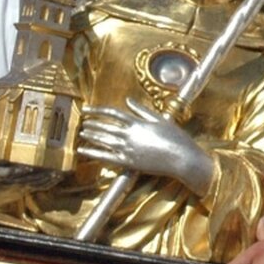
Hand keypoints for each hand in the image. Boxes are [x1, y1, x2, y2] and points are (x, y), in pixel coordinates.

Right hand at [0, 148, 63, 190]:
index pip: (11, 174)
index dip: (20, 171)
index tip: (29, 167)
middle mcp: (11, 183)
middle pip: (28, 179)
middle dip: (40, 175)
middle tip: (53, 170)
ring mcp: (20, 187)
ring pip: (35, 184)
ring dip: (47, 180)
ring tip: (59, 174)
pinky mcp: (25, 188)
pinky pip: (38, 186)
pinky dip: (48, 183)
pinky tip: (58, 178)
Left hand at [78, 98, 212, 193]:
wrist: (182, 159)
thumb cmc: (176, 138)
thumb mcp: (160, 119)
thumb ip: (142, 110)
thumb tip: (128, 100)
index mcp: (137, 122)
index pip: (112, 113)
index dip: (97, 110)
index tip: (86, 109)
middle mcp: (130, 135)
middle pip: (105, 127)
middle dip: (92, 124)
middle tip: (82, 122)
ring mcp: (128, 149)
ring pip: (103, 140)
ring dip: (91, 136)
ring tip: (81, 133)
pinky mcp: (129, 163)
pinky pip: (106, 157)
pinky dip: (93, 153)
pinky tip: (83, 151)